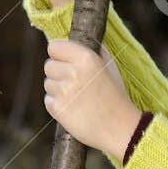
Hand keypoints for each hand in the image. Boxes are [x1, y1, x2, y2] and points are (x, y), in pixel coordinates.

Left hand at [43, 39, 141, 157]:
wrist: (120, 128)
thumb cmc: (116, 95)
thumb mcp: (110, 66)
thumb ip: (94, 50)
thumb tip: (76, 40)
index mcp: (86, 58)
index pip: (54, 46)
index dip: (59, 54)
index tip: (66, 61)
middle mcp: (73, 73)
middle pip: (48, 65)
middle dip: (58, 72)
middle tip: (74, 82)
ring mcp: (64, 92)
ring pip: (48, 83)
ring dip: (58, 89)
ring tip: (77, 97)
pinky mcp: (58, 109)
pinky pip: (48, 100)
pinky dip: (57, 104)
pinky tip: (73, 108)